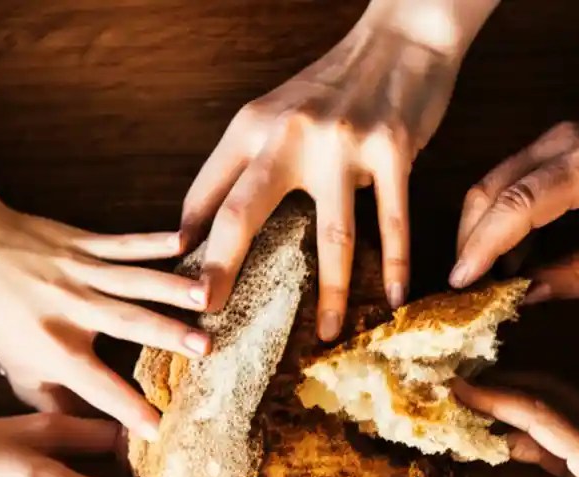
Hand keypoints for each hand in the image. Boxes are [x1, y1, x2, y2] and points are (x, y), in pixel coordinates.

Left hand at [0, 207, 211, 438]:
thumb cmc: (1, 319)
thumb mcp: (19, 372)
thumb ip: (57, 405)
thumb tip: (96, 435)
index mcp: (56, 348)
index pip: (96, 384)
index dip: (126, 407)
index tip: (158, 428)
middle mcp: (71, 309)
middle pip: (125, 323)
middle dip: (167, 334)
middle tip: (206, 347)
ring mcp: (80, 272)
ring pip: (133, 281)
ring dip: (172, 287)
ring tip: (207, 295)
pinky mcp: (85, 244)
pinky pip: (124, 243)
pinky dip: (155, 241)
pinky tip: (187, 242)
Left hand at [187, 3, 473, 338]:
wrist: (401, 38)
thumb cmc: (334, 84)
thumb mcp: (275, 112)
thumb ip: (242, 163)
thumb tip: (198, 229)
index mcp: (252, 126)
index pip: (207, 192)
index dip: (189, 241)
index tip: (178, 288)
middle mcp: (289, 134)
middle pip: (245, 213)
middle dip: (221, 267)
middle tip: (207, 312)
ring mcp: (343, 143)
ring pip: (332, 234)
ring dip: (329, 292)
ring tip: (324, 335)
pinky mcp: (393, 150)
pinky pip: (393, 220)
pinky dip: (396, 264)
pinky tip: (393, 298)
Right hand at [417, 379, 578, 476]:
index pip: (542, 411)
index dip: (493, 395)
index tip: (450, 384)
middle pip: (558, 395)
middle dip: (506, 387)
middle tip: (456, 387)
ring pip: (572, 410)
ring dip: (525, 405)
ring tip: (474, 410)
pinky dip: (545, 432)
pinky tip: (511, 445)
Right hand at [452, 113, 578, 302]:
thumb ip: (578, 277)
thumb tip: (525, 296)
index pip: (515, 206)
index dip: (480, 247)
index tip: (460, 283)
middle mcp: (563, 142)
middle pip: (490, 189)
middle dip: (470, 240)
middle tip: (467, 286)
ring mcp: (557, 137)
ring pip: (494, 182)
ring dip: (482, 229)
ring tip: (488, 277)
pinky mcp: (556, 142)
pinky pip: (512, 179)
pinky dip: (502, 216)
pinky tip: (513, 255)